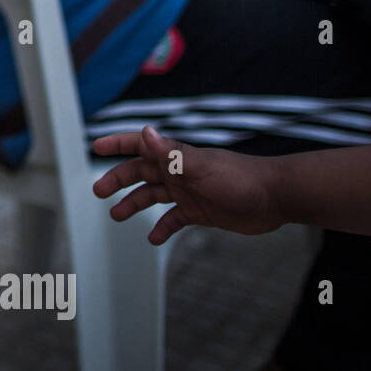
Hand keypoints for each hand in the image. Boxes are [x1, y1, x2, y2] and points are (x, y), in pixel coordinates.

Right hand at [92, 126, 285, 243]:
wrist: (275, 198)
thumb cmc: (241, 179)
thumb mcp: (202, 167)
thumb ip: (172, 153)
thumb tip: (145, 132)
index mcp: (175, 158)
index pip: (140, 145)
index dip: (117, 144)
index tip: (95, 146)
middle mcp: (178, 173)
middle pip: (139, 173)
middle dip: (118, 180)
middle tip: (99, 191)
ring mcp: (187, 192)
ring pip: (152, 197)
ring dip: (133, 204)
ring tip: (117, 216)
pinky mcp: (199, 212)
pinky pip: (174, 220)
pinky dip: (162, 228)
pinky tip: (153, 238)